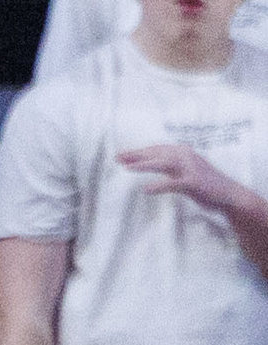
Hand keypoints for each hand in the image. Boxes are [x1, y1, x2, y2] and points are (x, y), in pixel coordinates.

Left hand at [119, 144, 250, 213]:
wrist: (228, 195)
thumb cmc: (202, 184)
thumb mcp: (183, 172)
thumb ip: (167, 167)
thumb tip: (144, 163)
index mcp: (182, 152)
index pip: (156, 150)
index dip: (137, 152)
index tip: (120, 156)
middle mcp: (186, 156)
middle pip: (157, 153)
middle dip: (136, 155)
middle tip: (117, 158)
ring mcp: (191, 168)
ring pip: (164, 163)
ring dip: (144, 164)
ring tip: (126, 168)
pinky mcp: (194, 182)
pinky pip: (174, 183)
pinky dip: (159, 186)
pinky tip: (145, 190)